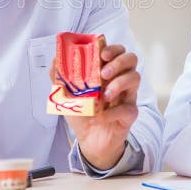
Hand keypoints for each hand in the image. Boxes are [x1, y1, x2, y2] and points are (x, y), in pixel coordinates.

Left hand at [66, 45, 140, 169]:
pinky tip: (96, 118)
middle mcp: (120, 79)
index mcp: (107, 71)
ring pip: (135, 77)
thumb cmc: (83, 114)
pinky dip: (110, 113)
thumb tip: (55, 60)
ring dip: (118, 83)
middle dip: (118, 62)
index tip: (101, 54)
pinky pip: (127, 108)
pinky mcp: (130, 114)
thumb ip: (60, 77)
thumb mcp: (67, 95)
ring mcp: (127, 95)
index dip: (112, 48)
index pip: (117, 51)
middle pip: (131, 58)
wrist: (89, 140)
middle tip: (103, 73)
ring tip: (103, 96)